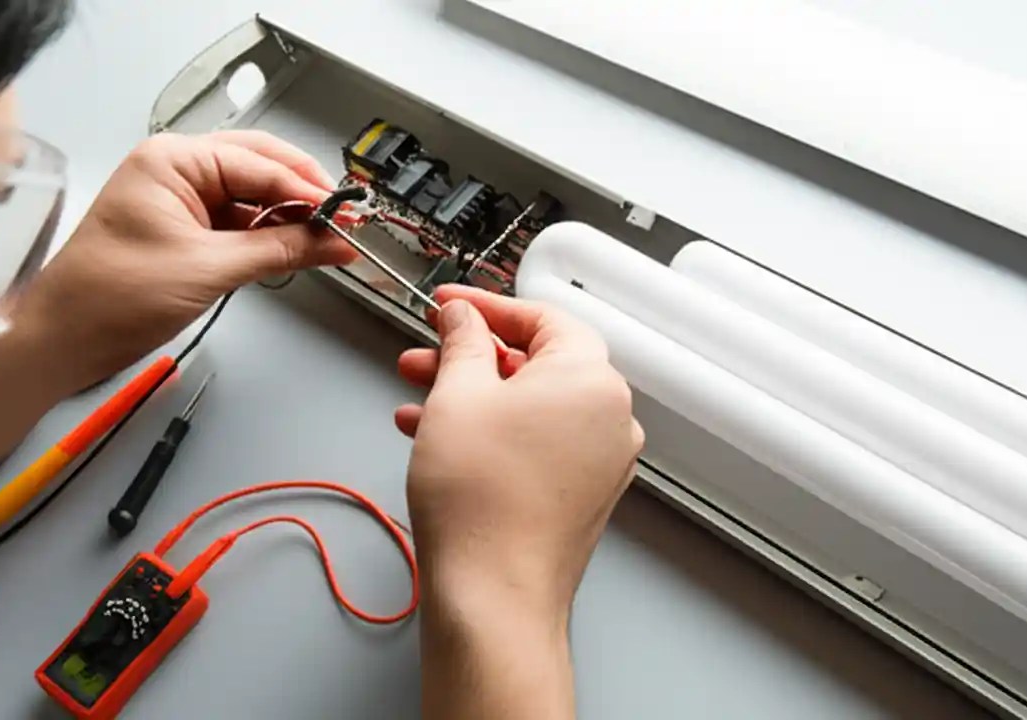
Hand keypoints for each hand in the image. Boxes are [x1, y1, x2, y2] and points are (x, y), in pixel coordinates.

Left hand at [10, 131, 354, 393]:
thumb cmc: (109, 296)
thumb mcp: (208, 270)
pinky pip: (237, 226)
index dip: (308, 189)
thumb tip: (331, 240)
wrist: (62, 341)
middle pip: (259, 170)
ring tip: (330, 240)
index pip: (259, 164)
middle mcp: (176, 172)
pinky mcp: (183, 234)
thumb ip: (278, 251)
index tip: (346, 214)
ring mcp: (179, 203)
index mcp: (172, 160)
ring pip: (252, 199)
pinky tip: (297, 251)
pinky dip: (268, 239)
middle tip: (345, 221)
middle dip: (304, 195)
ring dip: (289, 219)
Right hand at [396, 285, 643, 620]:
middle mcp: (609, 416)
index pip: (541, 316)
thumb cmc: (482, 503)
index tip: (448, 303)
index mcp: (591, 378)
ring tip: (417, 399)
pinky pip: (534, 443)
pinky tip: (437, 437)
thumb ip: (463, 340)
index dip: (484, 305)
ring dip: (472, 395)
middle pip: (535, 362)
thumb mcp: (457, 395)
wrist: (493, 595)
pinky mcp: (580, 494)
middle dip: (470, 355)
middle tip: (424, 353)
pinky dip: (491, 432)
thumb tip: (464, 317)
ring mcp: (599, 460)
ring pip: (529, 406)